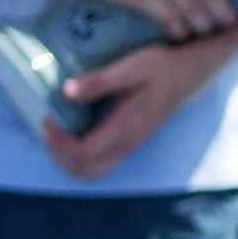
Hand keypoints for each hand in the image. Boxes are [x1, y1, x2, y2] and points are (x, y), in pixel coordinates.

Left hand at [42, 35, 229, 178]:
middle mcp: (128, 143)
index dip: (57, 141)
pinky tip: (73, 132)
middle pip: (85, 171)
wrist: (192, 72)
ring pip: (93, 172)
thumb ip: (99, 81)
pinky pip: (100, 162)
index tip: (46, 117)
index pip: (83, 153)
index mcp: (125, 128)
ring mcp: (130, 145)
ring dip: (68, 160)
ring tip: (56, 133)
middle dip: (58, 155)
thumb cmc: (163, 66)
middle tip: (47, 128)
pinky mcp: (131, 141)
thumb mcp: (132, 66)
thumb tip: (66, 92)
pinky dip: (80, 156)